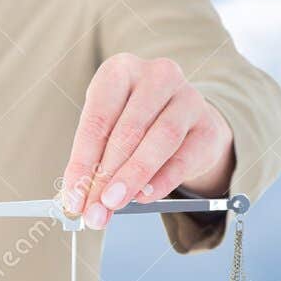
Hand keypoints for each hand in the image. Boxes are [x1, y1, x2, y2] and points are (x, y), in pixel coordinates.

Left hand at [63, 53, 235, 229]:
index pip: (97, 120)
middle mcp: (157, 76)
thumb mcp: (105, 131)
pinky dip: (162, 181)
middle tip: (93, 209)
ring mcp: (188, 97)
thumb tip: (77, 200)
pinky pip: (184, 157)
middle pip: (128, 131)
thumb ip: (92, 161)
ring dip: (133, 177)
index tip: (72, 197)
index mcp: (119, 71)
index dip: (82, 162)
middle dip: (106, 176)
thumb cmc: (131, 122)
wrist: (182, 119)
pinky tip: (144, 196)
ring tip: (113, 204)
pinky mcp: (208, 125)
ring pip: (160, 140)